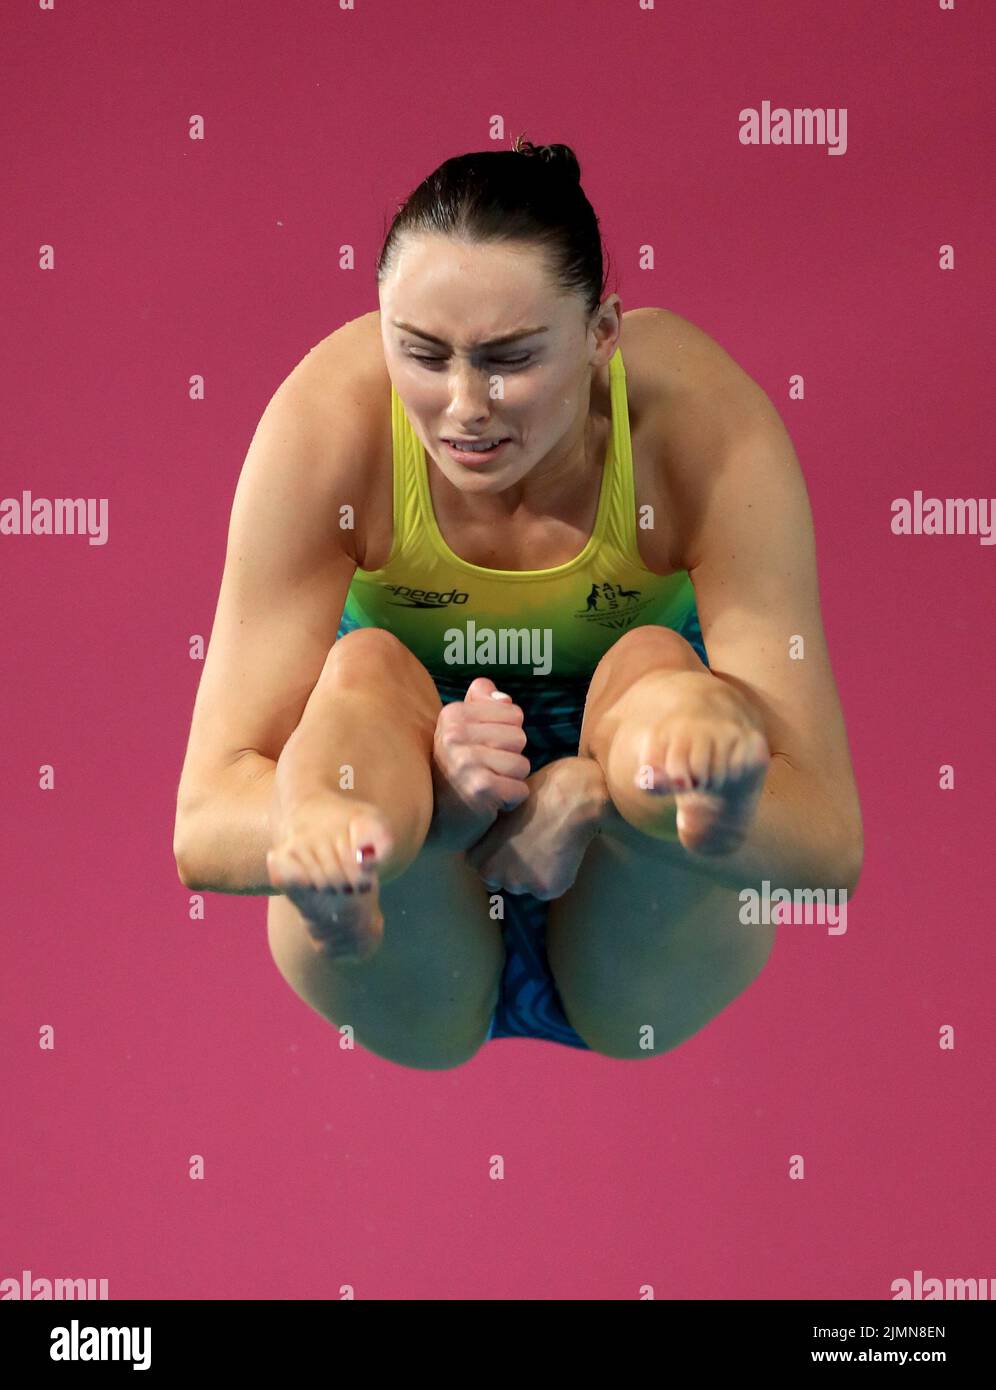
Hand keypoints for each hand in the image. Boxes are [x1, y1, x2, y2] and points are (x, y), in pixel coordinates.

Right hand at [429, 676, 530, 848]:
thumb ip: (480, 703)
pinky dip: (511, 800)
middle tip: (487, 770)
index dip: (506, 735)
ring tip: (489, 786)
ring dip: (511, 780)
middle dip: (511, 757)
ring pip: (522, 764)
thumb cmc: (456, 771)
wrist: (437, 820)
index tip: (483, 750)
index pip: (513, 713)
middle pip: (520, 737)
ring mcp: (465, 761)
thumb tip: (503, 699)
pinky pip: (520, 790)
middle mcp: (455, 734)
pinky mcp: (479, 788)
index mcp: (453, 714)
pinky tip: (491, 802)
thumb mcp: (460, 730)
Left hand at [465, 756, 607, 900]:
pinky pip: (551, 887)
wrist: (569, 799)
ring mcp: (519, 885)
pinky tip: (562, 852)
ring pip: (528, 885)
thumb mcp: (498, 813)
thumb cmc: (534, 796)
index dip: (502, 856)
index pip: (485, 870)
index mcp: (477, 858)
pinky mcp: (545, 890)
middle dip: (517, 869)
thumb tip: (490, 847)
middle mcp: (493, 876)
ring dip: (537, 873)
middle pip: (505, 881)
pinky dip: (557, 875)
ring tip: (549, 844)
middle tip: (534, 843)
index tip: (516, 843)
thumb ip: (488, 838)